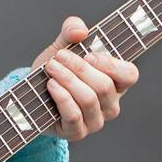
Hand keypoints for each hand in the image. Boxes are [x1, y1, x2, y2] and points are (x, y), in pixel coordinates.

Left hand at [31, 16, 138, 140]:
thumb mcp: (62, 45)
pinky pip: (74, 116)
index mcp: (116, 82)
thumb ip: (72, 29)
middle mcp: (110, 104)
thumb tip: (80, 31)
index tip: (89, 54)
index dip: (111, 64)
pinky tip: (51, 85)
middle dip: (79, 68)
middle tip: (59, 57)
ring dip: (68, 80)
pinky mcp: (77, 132)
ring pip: (89, 100)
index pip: (130, 74)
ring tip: (51, 68)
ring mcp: (95, 121)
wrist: (32, 95)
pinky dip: (61, 97)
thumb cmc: (55, 70)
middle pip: (104, 86)